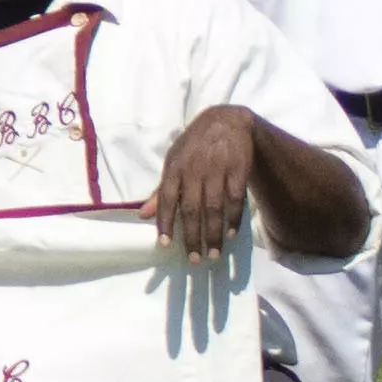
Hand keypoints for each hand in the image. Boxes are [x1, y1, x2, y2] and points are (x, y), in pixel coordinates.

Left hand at [147, 106, 257, 259]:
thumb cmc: (194, 147)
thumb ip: (161, 191)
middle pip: (192, 209)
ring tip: (213, 254)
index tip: (166, 245)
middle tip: (195, 260)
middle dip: (193, 236)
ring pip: (215, 208)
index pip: (167, 199)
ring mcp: (218, 170)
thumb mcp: (173, 162)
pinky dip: (234, 219)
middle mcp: (195, 170)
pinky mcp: (239, 170)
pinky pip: (236, 199)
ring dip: (213, 233)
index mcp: (175, 168)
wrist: (226, 121)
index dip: (166, 222)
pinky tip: (231, 235)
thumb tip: (142, 215)